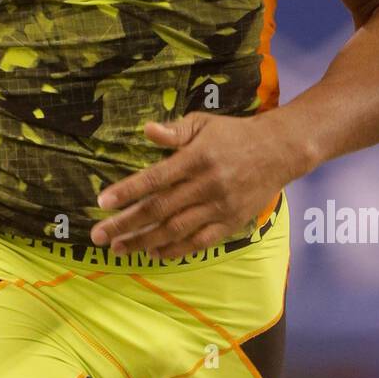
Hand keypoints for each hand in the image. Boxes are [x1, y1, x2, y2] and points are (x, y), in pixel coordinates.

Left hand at [89, 110, 294, 261]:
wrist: (280, 151)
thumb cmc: (234, 134)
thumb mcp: (204, 123)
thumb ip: (175, 131)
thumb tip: (146, 129)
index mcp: (196, 158)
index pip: (155, 178)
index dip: (127, 191)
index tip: (102, 201)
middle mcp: (206, 185)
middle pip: (160, 209)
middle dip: (126, 224)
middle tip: (99, 235)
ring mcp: (219, 207)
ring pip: (176, 230)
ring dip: (144, 241)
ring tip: (119, 248)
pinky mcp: (231, 222)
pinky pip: (199, 242)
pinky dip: (175, 250)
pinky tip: (154, 254)